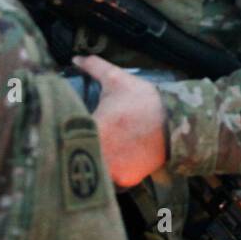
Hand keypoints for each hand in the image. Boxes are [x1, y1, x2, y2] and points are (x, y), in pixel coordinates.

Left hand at [74, 55, 167, 188]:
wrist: (177, 122)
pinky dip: (111, 174)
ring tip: (101, 153)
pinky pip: (110, 181)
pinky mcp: (125, 179)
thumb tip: (77, 57)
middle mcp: (98, 153)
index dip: (63, 133)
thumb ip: (94, 67)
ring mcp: (111, 169)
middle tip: (81, 141)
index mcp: (91, 129)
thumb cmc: (144, 100)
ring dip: (93, 165)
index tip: (67, 129)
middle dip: (77, 150)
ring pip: (91, 171)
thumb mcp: (118, 80)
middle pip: (75, 157)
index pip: (63, 136)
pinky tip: (116, 162)